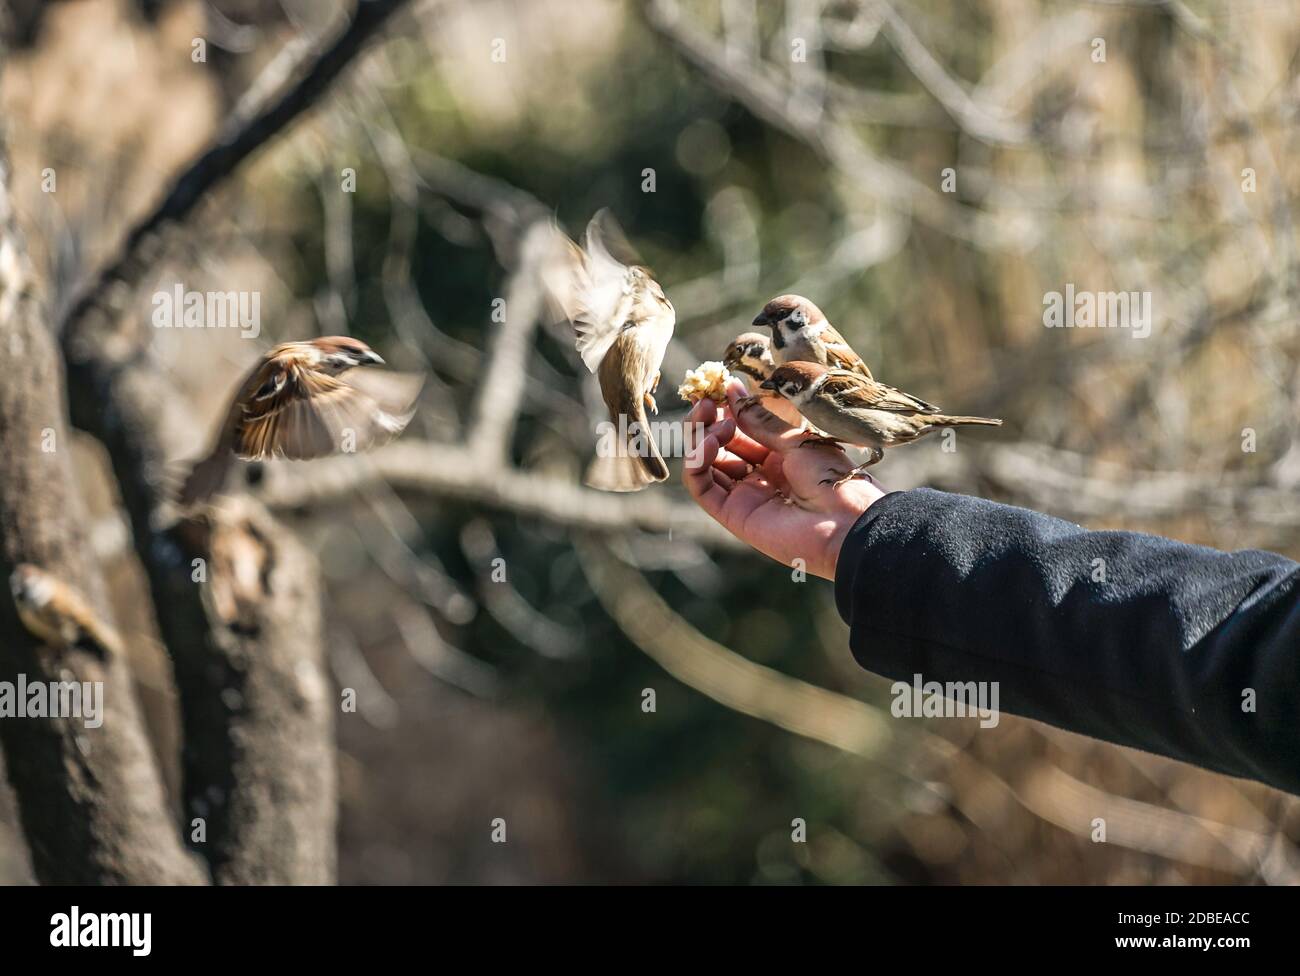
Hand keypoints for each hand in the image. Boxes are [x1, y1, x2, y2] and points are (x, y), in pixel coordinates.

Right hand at [683, 379, 885, 579]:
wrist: (845, 520)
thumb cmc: (830, 477)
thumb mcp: (794, 439)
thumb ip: (759, 420)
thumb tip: (732, 390)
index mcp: (776, 457)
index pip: (737, 432)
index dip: (723, 411)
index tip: (717, 388)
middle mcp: (756, 476)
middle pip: (716, 447)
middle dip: (707, 421)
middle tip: (706, 400)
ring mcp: (743, 496)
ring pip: (704, 466)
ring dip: (700, 439)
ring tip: (716, 424)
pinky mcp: (732, 514)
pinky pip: (702, 488)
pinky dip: (697, 464)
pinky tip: (708, 444)